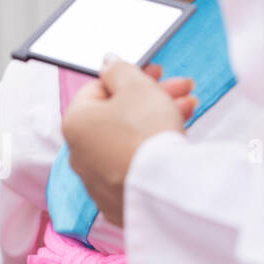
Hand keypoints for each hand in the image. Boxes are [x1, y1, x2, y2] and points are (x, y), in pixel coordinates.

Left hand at [61, 60, 194, 225]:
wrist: (163, 188)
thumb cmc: (146, 133)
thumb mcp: (136, 86)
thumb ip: (119, 70)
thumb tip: (108, 62)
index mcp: (75, 123)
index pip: (99, 89)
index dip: (130, 77)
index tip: (156, 73)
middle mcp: (79, 153)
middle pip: (117, 115)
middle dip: (151, 98)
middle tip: (180, 89)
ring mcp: (96, 180)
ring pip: (128, 141)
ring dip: (157, 121)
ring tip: (188, 110)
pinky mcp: (116, 200)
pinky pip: (133, 167)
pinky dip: (151, 152)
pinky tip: (175, 141)